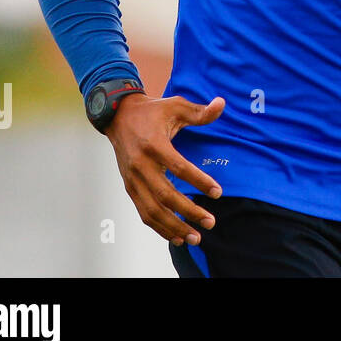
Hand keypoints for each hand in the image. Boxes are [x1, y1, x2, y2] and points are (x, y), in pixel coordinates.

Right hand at [104, 92, 225, 246]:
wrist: (117, 116)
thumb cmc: (152, 111)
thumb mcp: (175, 105)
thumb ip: (199, 111)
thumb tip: (222, 103)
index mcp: (154, 145)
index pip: (178, 167)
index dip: (199, 181)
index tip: (218, 192)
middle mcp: (140, 165)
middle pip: (165, 195)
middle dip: (188, 212)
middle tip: (210, 222)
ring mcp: (132, 179)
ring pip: (152, 210)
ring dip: (174, 227)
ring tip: (195, 237)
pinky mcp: (129, 187)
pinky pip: (143, 212)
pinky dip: (159, 227)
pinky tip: (176, 237)